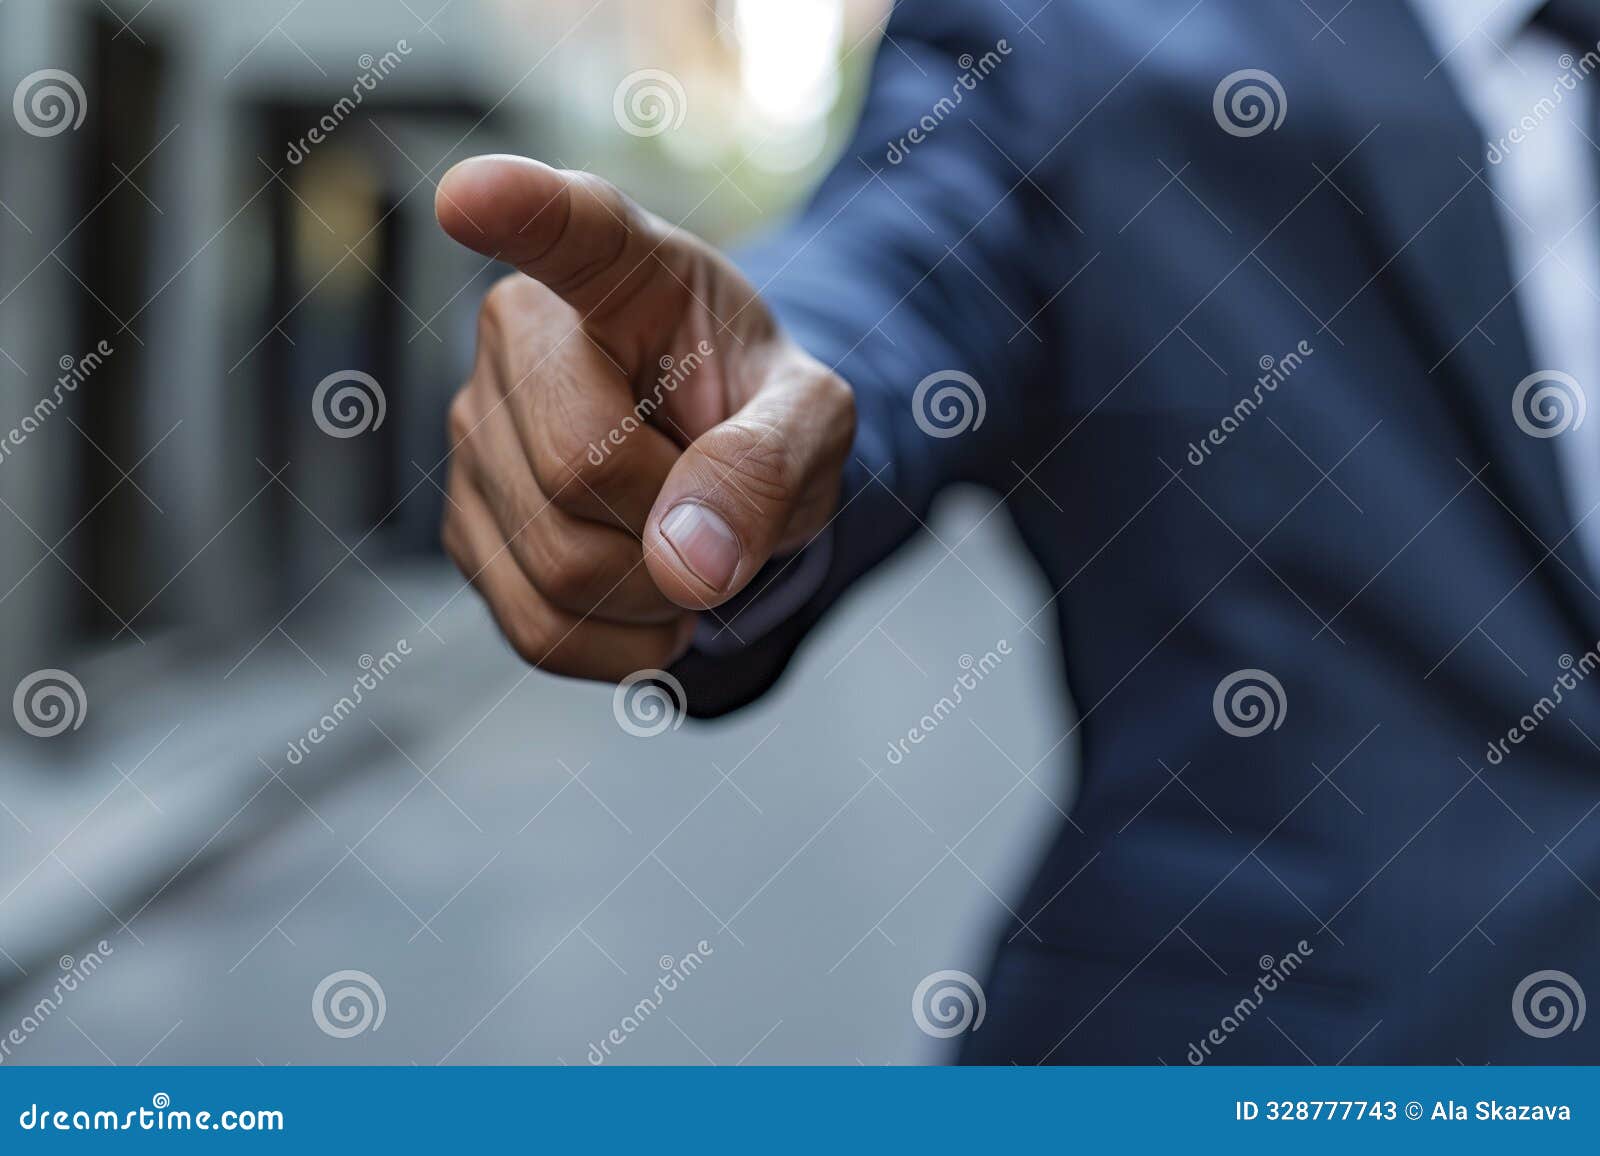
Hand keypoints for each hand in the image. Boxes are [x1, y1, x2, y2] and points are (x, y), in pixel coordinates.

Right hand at [434, 155, 855, 680]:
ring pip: (559, 567)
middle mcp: (518, 334)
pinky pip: (539, 630)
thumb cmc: (760, 414)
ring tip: (683, 540)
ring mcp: (473, 432)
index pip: (566, 232)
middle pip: (577, 470)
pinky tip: (649, 595)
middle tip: (714, 501)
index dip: (519, 211)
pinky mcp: (464, 526)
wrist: (722, 476)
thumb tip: (683, 561)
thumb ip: (769, 465)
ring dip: (658, 592)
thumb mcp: (812, 421)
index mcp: (622, 269)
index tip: (473, 196)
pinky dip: (624, 643)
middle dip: (677, 523)